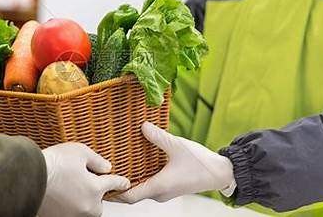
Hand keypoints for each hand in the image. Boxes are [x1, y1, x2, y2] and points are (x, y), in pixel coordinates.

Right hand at [39, 142, 129, 216]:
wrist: (28, 177)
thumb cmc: (52, 164)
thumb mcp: (79, 152)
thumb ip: (96, 160)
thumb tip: (106, 167)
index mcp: (95, 188)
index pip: (114, 184)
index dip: (120, 181)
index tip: (125, 182)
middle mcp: (87, 205)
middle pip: (99, 203)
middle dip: (96, 194)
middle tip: (86, 181)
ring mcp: (72, 214)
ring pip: (85, 209)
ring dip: (82, 200)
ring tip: (71, 186)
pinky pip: (70, 211)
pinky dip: (68, 204)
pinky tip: (61, 193)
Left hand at [112, 122, 233, 203]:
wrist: (221, 173)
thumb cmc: (200, 163)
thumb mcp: (177, 145)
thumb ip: (158, 137)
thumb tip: (142, 126)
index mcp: (158, 186)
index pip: (129, 196)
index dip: (113, 192)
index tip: (102, 182)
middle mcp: (159, 193)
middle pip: (132, 194)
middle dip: (118, 185)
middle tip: (105, 172)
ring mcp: (165, 192)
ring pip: (141, 190)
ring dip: (129, 182)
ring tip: (117, 167)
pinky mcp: (170, 187)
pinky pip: (149, 186)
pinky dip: (140, 179)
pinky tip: (136, 165)